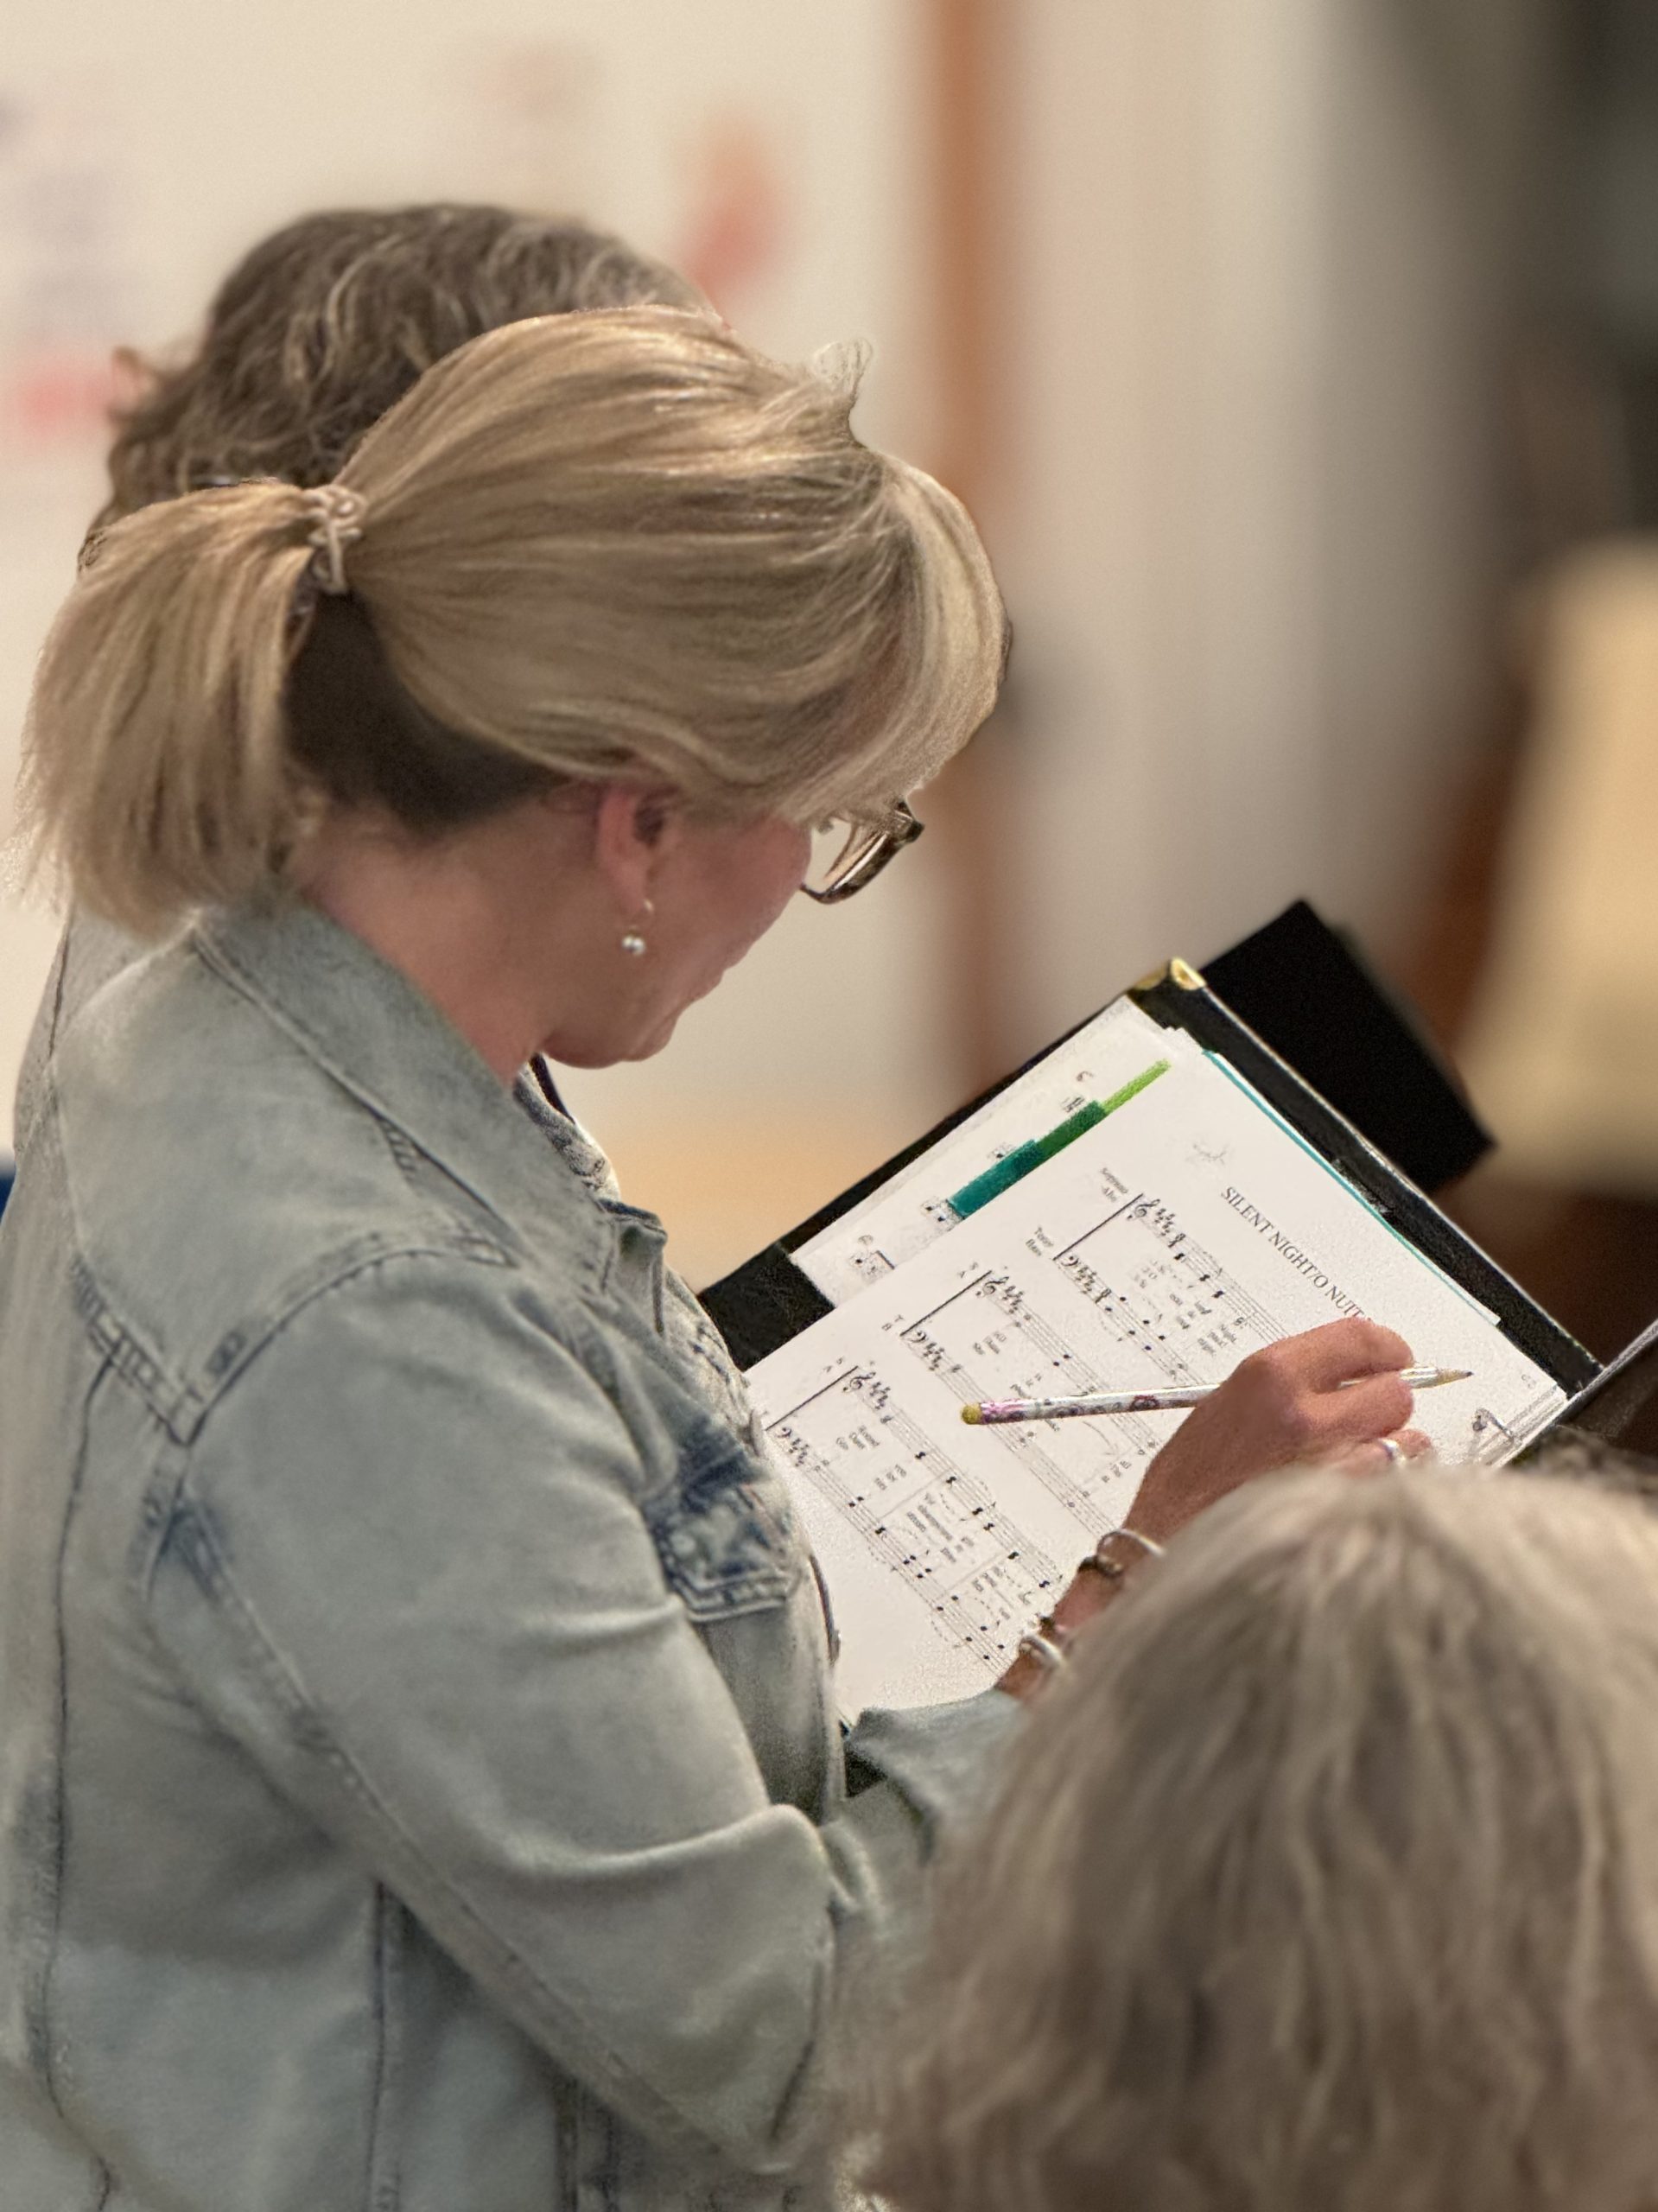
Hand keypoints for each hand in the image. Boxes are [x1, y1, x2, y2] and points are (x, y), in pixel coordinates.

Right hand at [1127, 1318, 1428, 1543]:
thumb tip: (1349, 1375)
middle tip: (1369, 1413)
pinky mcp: (1345, 1508)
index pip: (1359, 1339)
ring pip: (1405, 1441)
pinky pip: (1393, 1484)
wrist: (1171, 1538)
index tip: (1394, 1356)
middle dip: (1387, 1402)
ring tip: (1356, 1457)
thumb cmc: (1192, 1480)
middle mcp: (1305, 1415)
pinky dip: (1385, 1485)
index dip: (1387, 1348)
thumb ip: (1291, 1383)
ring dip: (1391, 1447)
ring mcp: (1329, 1465)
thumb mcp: (1230, 1402)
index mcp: (1271, 1376)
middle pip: (1395, 1392)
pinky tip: (1353, 1489)